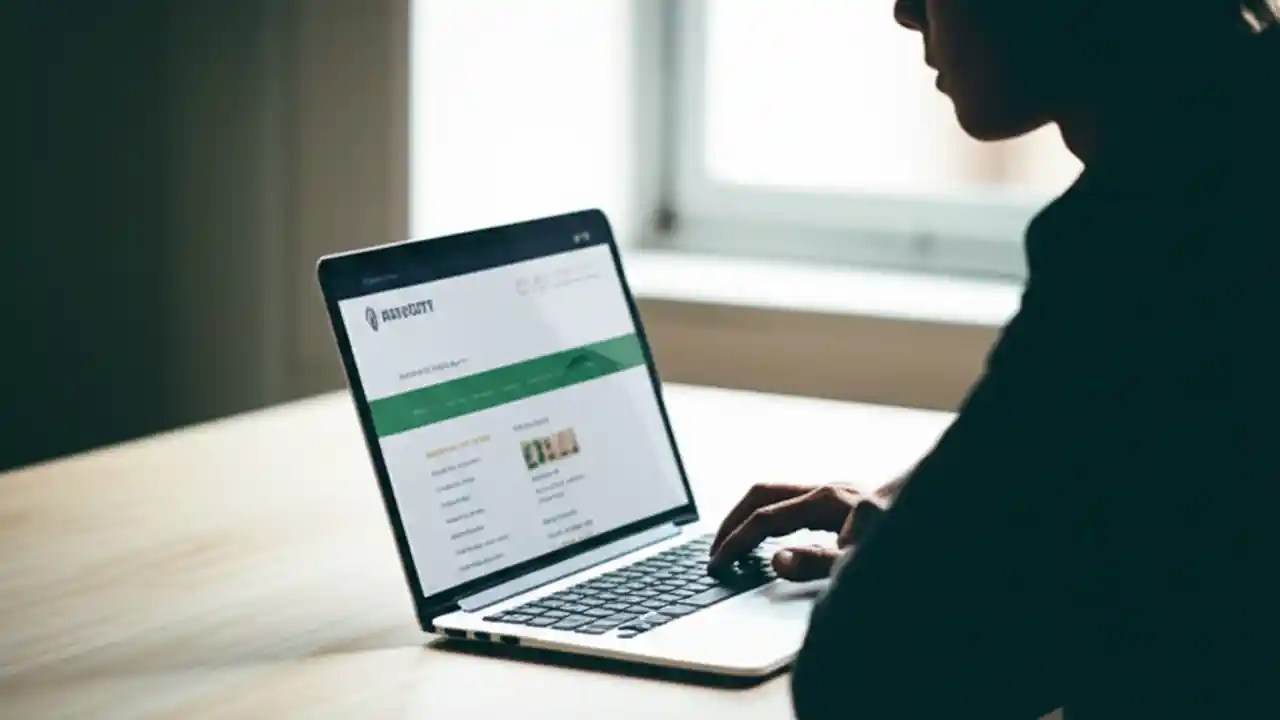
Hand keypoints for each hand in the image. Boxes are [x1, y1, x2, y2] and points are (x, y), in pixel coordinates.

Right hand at [708, 482, 884, 580]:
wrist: (942, 520)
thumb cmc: (901, 541)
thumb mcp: (860, 561)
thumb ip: (817, 561)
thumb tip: (777, 560)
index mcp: (826, 500)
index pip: (764, 519)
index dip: (736, 542)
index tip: (718, 565)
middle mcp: (826, 490)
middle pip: (761, 494)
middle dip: (731, 521)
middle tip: (713, 551)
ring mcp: (833, 493)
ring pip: (774, 494)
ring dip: (747, 516)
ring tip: (730, 544)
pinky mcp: (839, 503)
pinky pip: (789, 502)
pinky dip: (767, 518)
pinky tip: (767, 540)